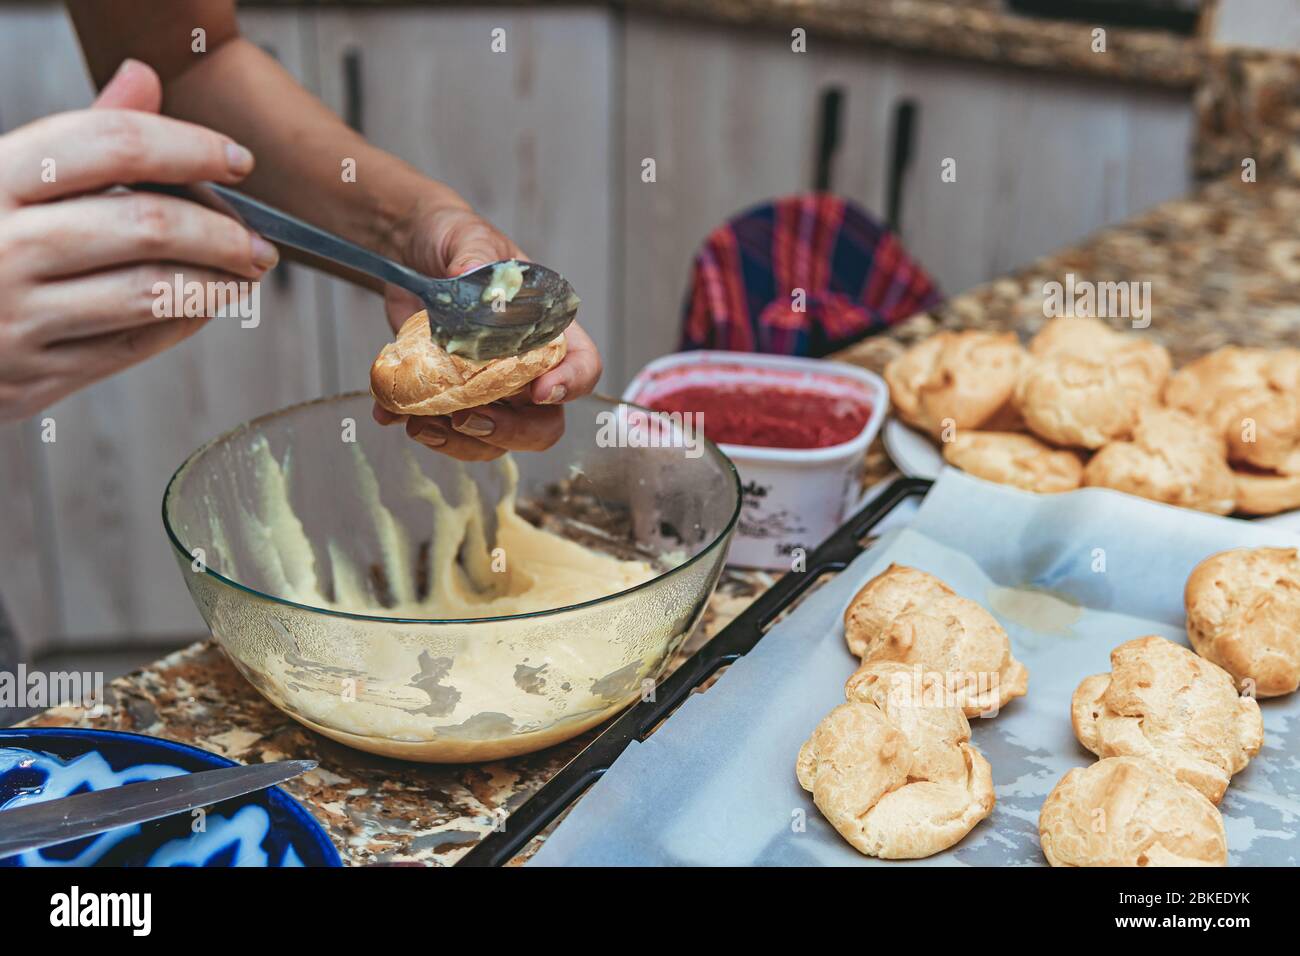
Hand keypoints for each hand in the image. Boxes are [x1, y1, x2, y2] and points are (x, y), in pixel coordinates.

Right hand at [0, 60, 276, 421]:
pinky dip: (184, 321)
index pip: (111, 144)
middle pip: (147, 224)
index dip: (188, 147)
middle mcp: (0, 248)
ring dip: (217, 282)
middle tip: (259, 241)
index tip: (237, 161)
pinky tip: (204, 305)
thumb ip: (79, 140)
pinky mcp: (35, 377)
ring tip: (245, 273)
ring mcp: (16, 317)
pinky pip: (134, 345)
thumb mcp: (8, 179)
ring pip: (150, 292)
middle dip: (222, 232)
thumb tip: (144, 79)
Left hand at [372, 202, 600, 460]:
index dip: (570, 385)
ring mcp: (489, 390)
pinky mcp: (450, 397)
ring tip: (419, 423)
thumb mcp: (469, 240)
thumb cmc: (454, 240)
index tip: (539, 392)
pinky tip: (389, 414)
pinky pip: (447, 432)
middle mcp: (525, 369)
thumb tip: (474, 283)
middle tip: (465, 418)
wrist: (408, 253)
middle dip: (508, 432)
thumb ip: (476, 261)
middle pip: (542, 424)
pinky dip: (420, 429)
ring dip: (459, 441)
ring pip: (494, 440)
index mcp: (547, 329)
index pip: (581, 366)